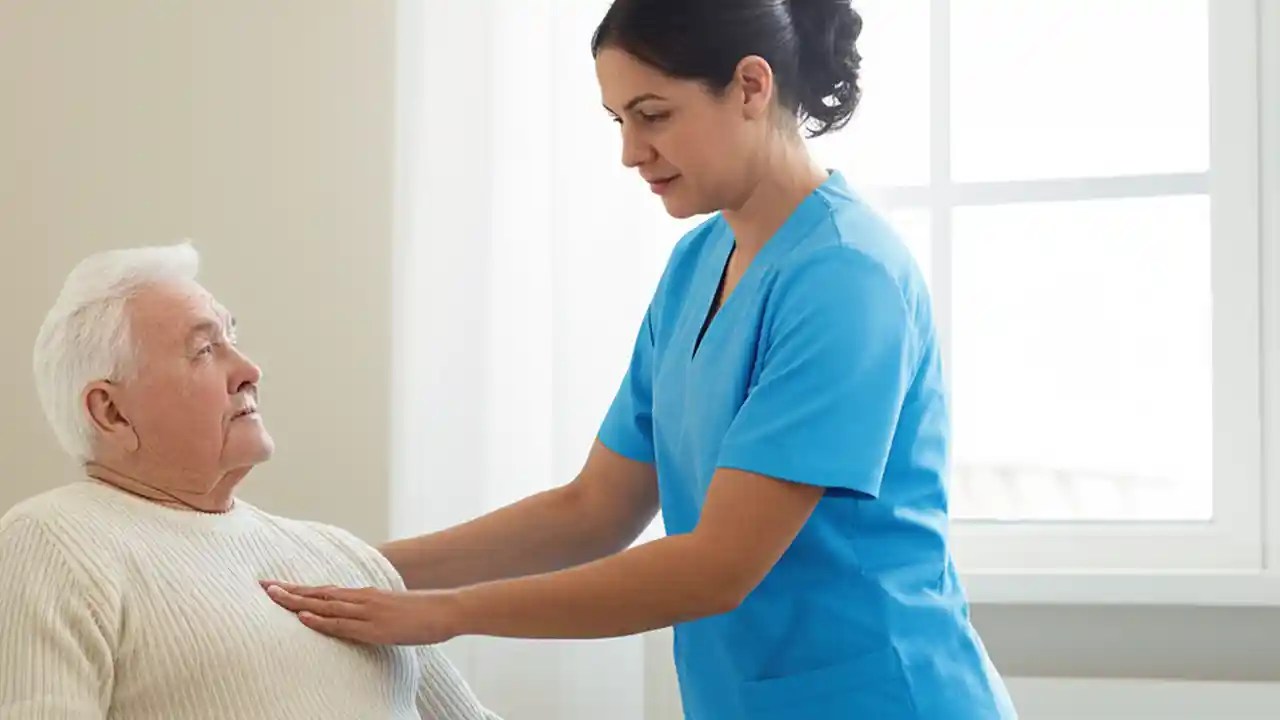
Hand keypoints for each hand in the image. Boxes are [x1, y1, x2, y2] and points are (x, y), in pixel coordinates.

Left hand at [261, 581, 460, 645]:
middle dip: (289, 591)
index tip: (276, 586)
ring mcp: (368, 611)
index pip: (324, 590)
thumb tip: (357, 618)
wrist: (448, 609)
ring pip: (325, 605)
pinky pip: (343, 625)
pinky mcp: (376, 627)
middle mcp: (362, 598)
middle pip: (318, 593)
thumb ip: (372, 612)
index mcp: (365, 594)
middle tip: (262, 586)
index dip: (299, 589)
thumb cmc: (423, 612)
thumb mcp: (392, 609)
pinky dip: (322, 620)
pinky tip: (304, 618)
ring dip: (297, 601)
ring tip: (273, 597)